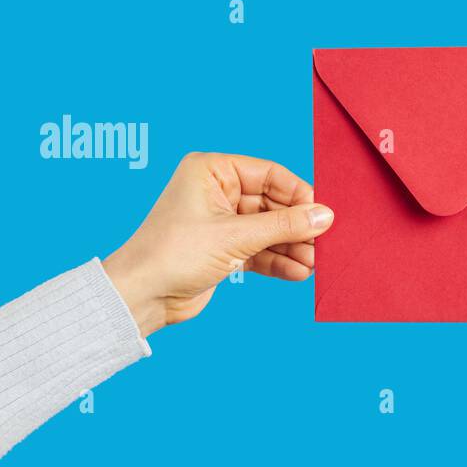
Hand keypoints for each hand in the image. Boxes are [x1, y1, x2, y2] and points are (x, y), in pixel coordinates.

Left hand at [103, 152, 333, 336]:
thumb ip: (284, 225)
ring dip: (291, 247)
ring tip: (312, 264)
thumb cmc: (174, 254)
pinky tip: (297, 273)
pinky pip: (260, 249)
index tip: (323, 214)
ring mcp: (221, 221)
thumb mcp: (235, 236)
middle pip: (273, 204)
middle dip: (297, 227)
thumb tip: (324, 216)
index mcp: (212, 171)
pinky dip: (278, 261)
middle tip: (322, 244)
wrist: (142, 295)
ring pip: (269, 229)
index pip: (269, 173)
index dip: (298, 194)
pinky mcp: (224, 249)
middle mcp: (217, 192)